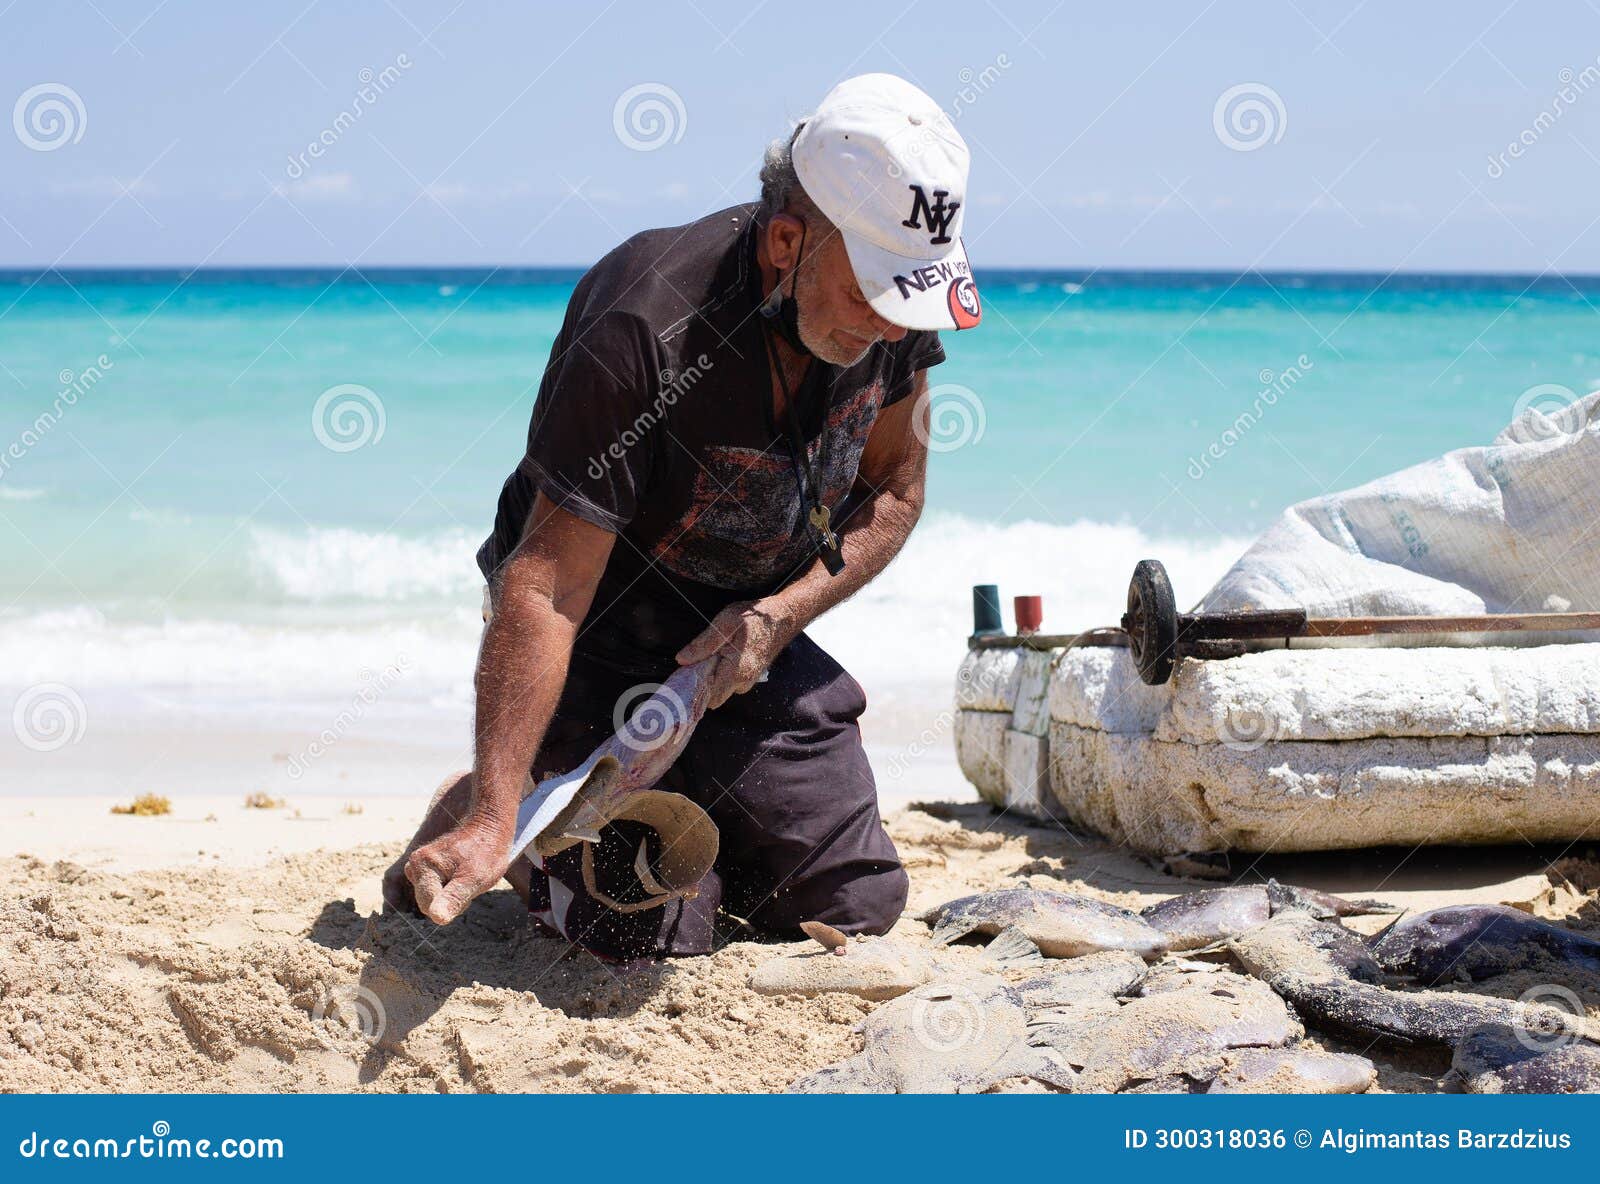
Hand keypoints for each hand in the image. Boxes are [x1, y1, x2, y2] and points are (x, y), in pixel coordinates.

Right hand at [401, 814, 514, 924]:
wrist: (489, 828)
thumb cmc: (485, 853)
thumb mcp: (474, 879)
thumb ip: (454, 898)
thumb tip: (437, 918)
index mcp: (422, 866)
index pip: (429, 907)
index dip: (451, 904)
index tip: (467, 885)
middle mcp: (414, 864)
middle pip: (427, 903)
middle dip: (448, 899)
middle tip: (467, 880)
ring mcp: (417, 865)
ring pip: (430, 897)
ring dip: (448, 893)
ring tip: (464, 876)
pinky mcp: (423, 866)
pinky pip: (432, 889)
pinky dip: (447, 887)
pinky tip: (458, 874)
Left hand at [675, 599, 796, 708]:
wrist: (783, 618)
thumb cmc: (755, 618)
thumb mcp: (726, 622)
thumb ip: (704, 643)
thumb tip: (682, 659)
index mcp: (736, 671)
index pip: (708, 697)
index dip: (694, 688)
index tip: (686, 673)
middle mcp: (743, 682)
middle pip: (712, 697)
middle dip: (702, 683)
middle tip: (698, 660)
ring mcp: (748, 682)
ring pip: (720, 690)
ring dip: (712, 678)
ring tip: (713, 655)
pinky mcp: (750, 678)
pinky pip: (729, 684)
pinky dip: (721, 675)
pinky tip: (722, 657)